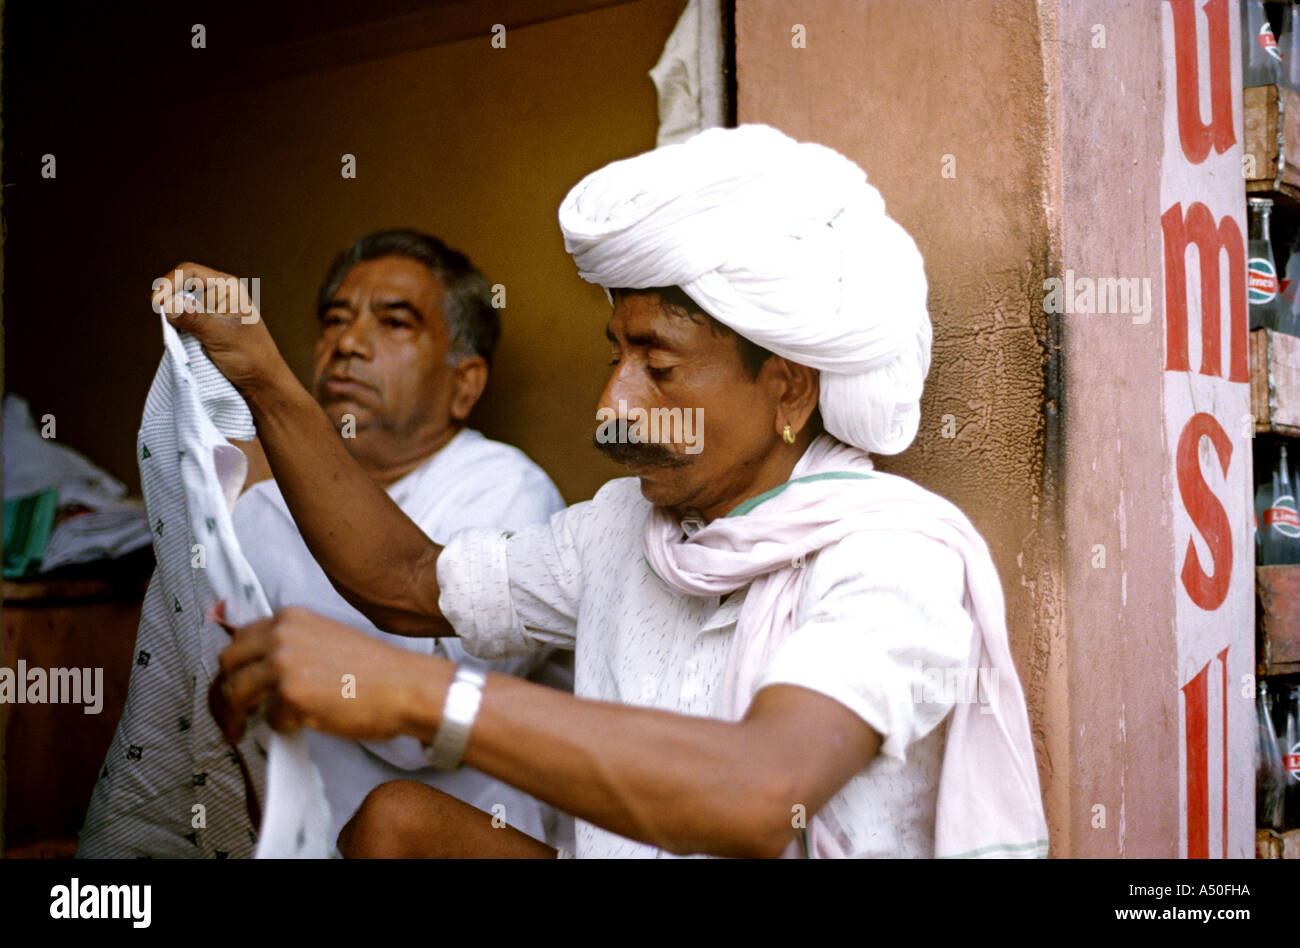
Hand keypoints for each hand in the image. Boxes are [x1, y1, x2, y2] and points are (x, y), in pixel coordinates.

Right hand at [151, 262, 290, 396]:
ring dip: (172, 311)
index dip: (169, 283)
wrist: (261, 383)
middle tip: (159, 313)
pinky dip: (177, 323)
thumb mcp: (220, 335)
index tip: (157, 302)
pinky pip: (184, 318)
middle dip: (168, 296)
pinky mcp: (206, 326)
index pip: (190, 272)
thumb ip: (194, 318)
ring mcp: (212, 310)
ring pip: (181, 302)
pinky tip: (176, 333)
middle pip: (182, 284)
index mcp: (228, 287)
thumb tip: (167, 305)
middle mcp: (219, 294)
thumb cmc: (250, 356)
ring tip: (170, 326)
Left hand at [210, 603, 450, 743]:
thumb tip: (259, 668)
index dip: (232, 667)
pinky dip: (279, 727)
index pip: (238, 639)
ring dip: (235, 717)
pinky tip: (295, 728)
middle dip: (223, 692)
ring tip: (240, 732)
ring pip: (235, 693)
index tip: (232, 685)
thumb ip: (291, 644)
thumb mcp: (326, 638)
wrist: (406, 686)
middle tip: (230, 714)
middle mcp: (282, 635)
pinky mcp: (291, 697)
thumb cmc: (375, 669)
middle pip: (227, 664)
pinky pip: (268, 719)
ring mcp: (284, 665)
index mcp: (290, 618)